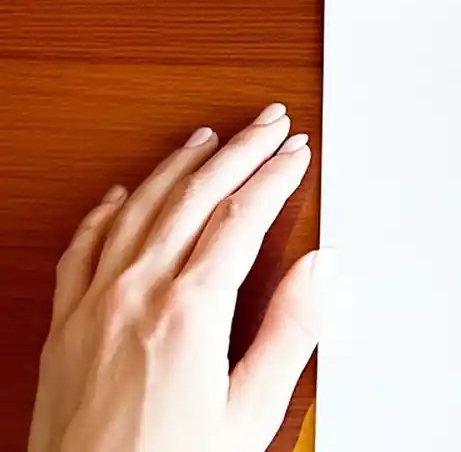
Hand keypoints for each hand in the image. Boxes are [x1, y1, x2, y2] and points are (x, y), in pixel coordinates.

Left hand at [29, 104, 331, 451]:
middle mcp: (136, 293)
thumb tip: (320, 271)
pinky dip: (108, 209)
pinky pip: (85, 244)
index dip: (274, 177)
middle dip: (238, 151)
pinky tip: (123, 193)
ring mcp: (94, 303)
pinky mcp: (65, 322)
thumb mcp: (251, 411)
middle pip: (194, 195)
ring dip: (178, 165)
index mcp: (189, 311)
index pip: (242, 217)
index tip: (296, 153)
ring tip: (208, 138)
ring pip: (139, 207)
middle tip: (268, 123)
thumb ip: (290, 333)